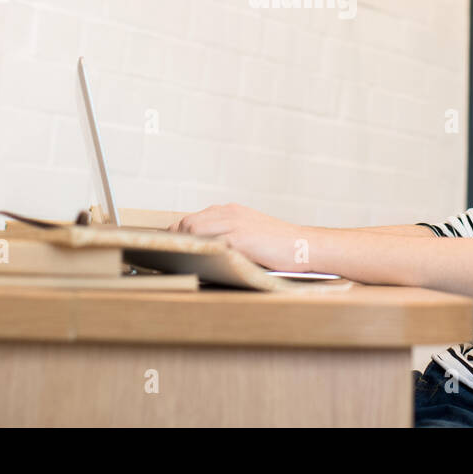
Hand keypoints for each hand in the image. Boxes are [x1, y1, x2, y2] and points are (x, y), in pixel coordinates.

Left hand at [167, 203, 317, 272]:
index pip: (193, 218)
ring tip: (176, 261)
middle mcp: (230, 213)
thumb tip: (206, 248)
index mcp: (232, 210)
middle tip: (167, 257)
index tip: (172, 246)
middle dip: (175, 239)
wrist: (305, 246)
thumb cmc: (280, 245)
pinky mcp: (240, 239)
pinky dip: (199, 251)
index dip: (179, 233)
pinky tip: (194, 263)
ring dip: (184, 245)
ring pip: (194, 230)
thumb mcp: (252, 231)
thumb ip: (229, 233)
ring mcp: (234, 224)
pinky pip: (210, 242)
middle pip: (188, 223)